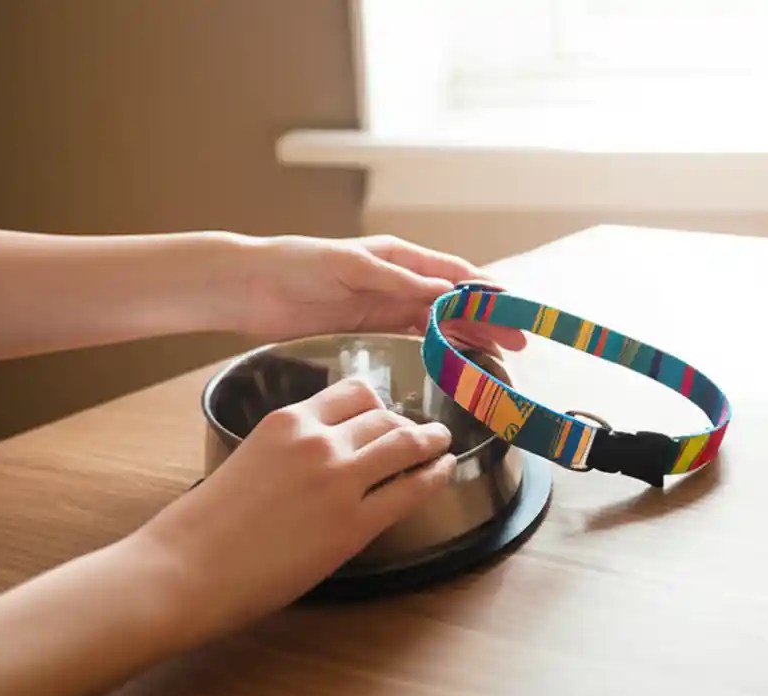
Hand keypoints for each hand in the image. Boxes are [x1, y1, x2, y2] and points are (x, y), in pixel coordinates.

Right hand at [133, 377, 454, 637]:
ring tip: (442, 446)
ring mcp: (339, 480)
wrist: (184, 569)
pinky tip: (442, 473)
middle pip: (385, 417)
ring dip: (431, 442)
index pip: (354, 392)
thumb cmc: (202, 527)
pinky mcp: (354, 524)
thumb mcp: (248, 460)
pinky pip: (411, 490)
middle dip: (408, 424)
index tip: (388, 414)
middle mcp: (318, 440)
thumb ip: (288, 450)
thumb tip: (321, 456)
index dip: (379, 404)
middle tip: (423, 435)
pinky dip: (434, 476)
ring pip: (404, 443)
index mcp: (288, 420)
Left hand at [231, 234, 525, 355]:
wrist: (249, 286)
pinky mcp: (369, 332)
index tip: (515, 309)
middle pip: (455, 302)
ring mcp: (385, 308)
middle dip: (489, 320)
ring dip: (469, 339)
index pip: (455, 275)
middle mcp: (398, 282)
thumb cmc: (295, 264)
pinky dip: (438, 352)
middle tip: (518, 344)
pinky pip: (413, 342)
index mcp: (399, 258)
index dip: (488, 292)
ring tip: (497, 360)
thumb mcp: (350, 267)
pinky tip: (455, 366)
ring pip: (440, 325)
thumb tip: (444, 291)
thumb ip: (397, 280)